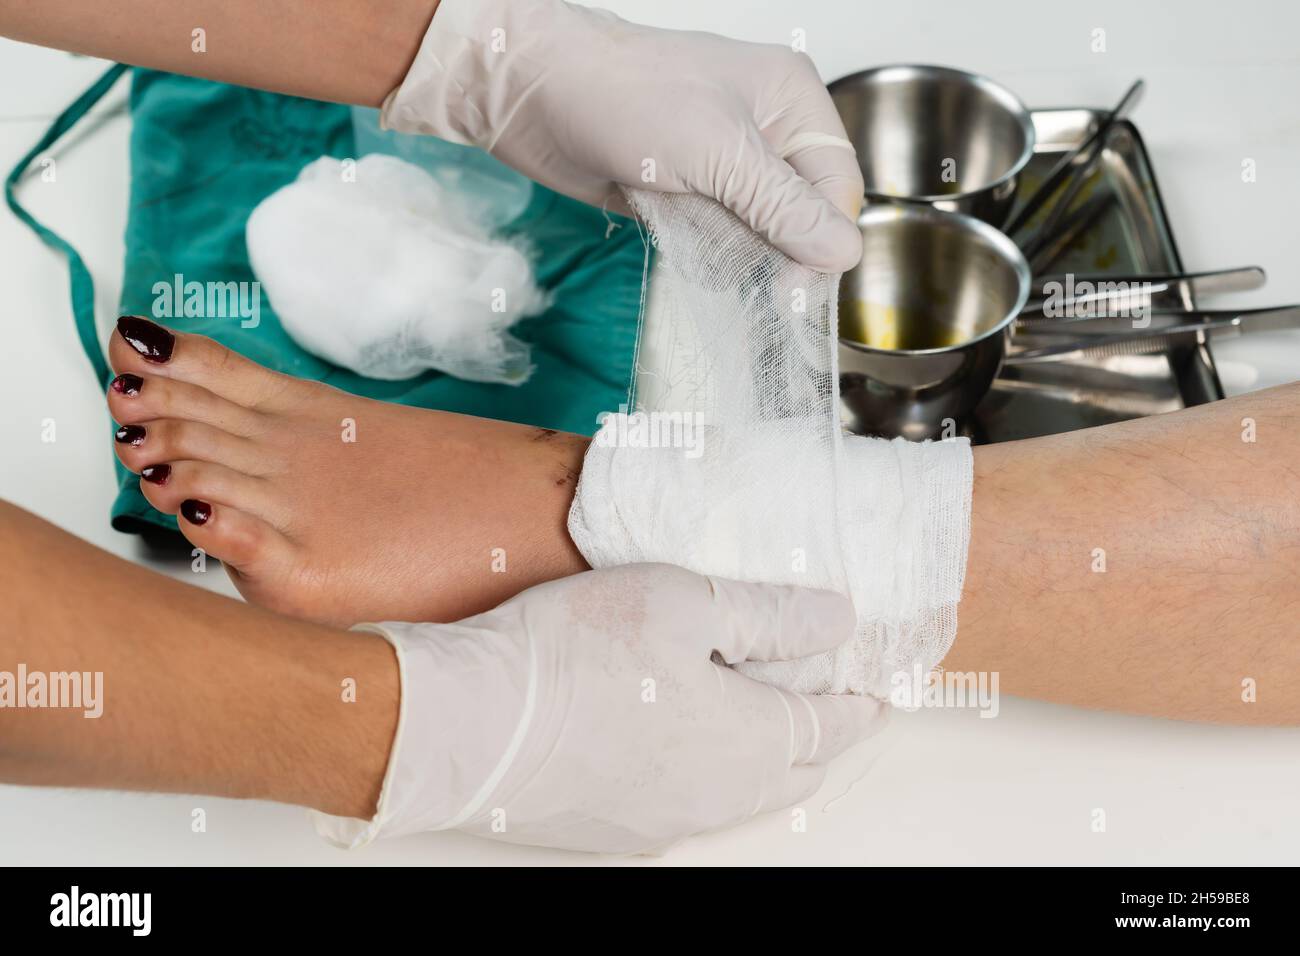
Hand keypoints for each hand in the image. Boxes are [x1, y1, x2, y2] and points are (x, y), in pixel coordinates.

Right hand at [317, 564, 884, 853]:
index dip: (859, 705)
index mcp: (752, 743)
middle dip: (817, 738)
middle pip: (793, 772)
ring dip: (760, 759)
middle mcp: (719, 797)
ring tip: (752, 718)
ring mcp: (664, 822)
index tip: (877, 695)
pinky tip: (676, 742)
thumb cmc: (575, 656)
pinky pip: (685, 804)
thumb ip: (771, 613)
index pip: (831, 728)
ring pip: (739, 794)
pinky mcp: (615, 830)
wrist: (468, 725)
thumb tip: (837, 619)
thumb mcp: (687, 603)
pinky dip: (704, 774)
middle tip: (822, 704)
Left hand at [382, 0, 864, 271]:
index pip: (837, 186)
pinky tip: (690, 252)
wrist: (534, 95)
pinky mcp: (690, 193)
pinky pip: (721, 240)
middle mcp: (766, 132)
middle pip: (804, 215)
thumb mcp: (716, 152)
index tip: (796, 289)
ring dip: (741, 258)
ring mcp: (725, 165)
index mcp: (790, 101)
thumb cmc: (622, 97)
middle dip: (782, 253)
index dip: (822, 241)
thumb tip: (843, 252)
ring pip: (762, 234)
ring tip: (707, 253)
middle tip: (761, 292)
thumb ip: (781, 206)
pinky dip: (710, 256)